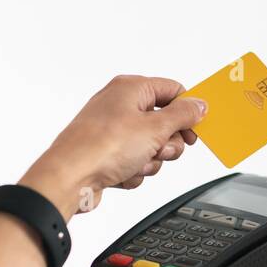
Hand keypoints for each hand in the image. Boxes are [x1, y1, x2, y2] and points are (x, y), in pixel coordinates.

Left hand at [21, 75, 204, 217]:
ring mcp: (113, 130)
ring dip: (151, 160)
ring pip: (152, 146)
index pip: (172, 90)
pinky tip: (122, 173)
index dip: (188, 110)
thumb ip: (183, 115)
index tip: (197, 128)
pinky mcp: (107, 153)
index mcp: (130, 88)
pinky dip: (134, 170)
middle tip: (161, 149)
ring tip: (136, 163)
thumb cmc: (101, 147)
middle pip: (164, 122)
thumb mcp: (155, 128)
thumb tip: (198, 105)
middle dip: (167, 142)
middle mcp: (120, 105)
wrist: (69, 179)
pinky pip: (136, 161)